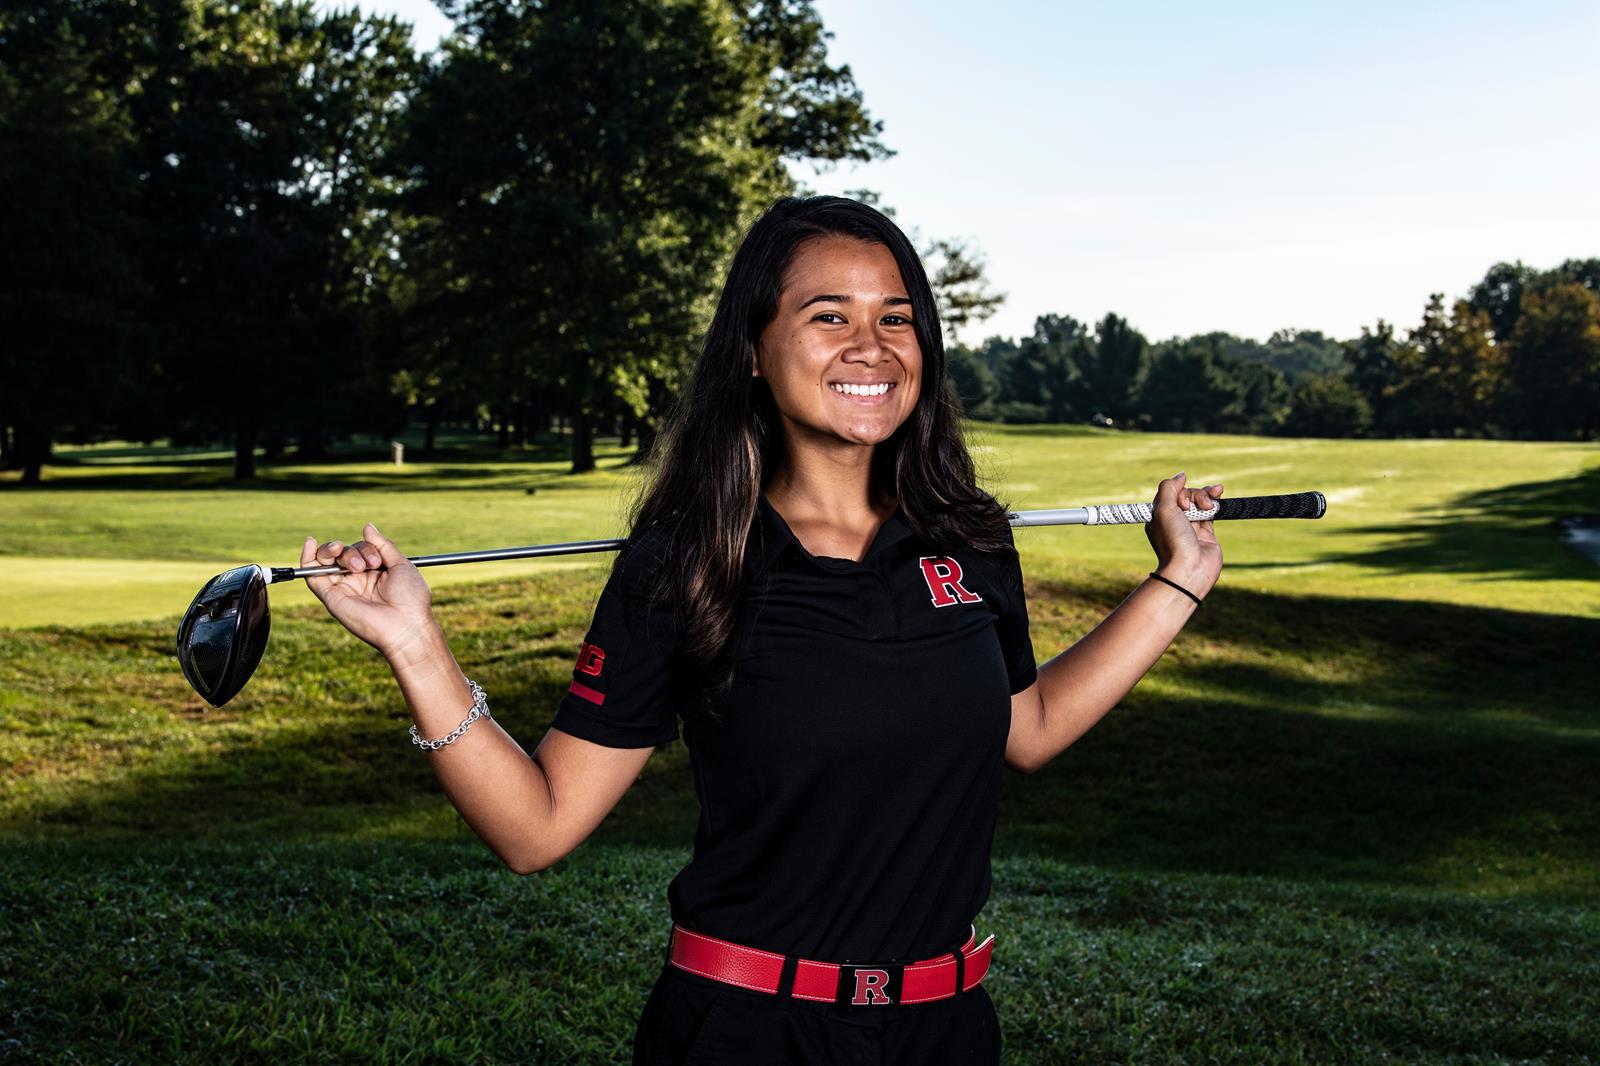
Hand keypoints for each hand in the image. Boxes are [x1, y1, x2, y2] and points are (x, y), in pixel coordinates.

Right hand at [301, 522, 437, 660]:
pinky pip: (312, 576)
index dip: (366, 548)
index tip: (379, 561)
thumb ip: (383, 545)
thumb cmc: (410, 598)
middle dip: (351, 551)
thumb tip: (367, 527)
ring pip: (326, 561)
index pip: (360, 549)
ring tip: (339, 552)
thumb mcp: (401, 565)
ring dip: (330, 550)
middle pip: (342, 553)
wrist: (406, 625)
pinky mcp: (331, 598)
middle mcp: (357, 580)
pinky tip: (310, 543)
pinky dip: (308, 558)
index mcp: (374, 572)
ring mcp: (343, 588)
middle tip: (368, 564)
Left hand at [1143, 472, 1223, 598]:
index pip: (1171, 493)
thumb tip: (1181, 475)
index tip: (1181, 503)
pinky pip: (1211, 511)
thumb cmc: (1173, 541)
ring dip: (1205, 496)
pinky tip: (1219, 492)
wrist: (1190, 569)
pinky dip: (1214, 501)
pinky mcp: (1207, 531)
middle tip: (1191, 508)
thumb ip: (1169, 488)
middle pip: (1186, 495)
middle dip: (1193, 495)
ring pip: (1199, 501)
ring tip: (1209, 504)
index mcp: (1159, 517)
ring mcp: (1191, 526)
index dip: (1179, 492)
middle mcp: (1174, 521)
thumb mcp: (1163, 509)